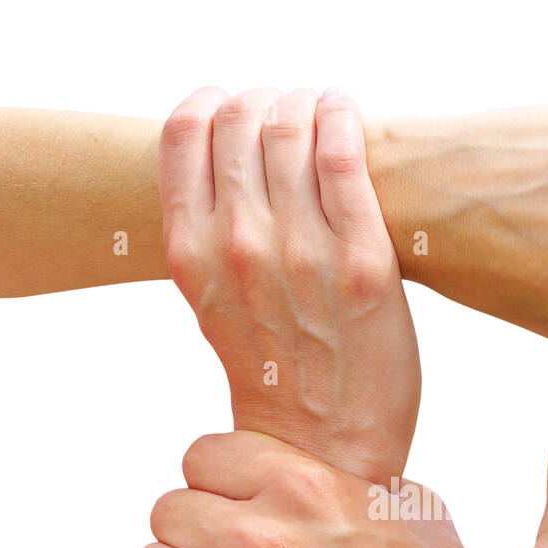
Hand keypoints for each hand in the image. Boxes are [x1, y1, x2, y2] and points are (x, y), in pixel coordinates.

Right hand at [158, 85, 419, 478]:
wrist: (322, 446)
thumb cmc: (271, 371)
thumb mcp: (211, 303)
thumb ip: (208, 234)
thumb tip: (224, 163)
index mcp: (191, 254)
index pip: (185, 131)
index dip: (212, 102)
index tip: (234, 107)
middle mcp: (238, 246)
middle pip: (240, 119)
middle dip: (263, 100)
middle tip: (286, 111)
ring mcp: (301, 253)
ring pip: (292, 126)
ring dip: (305, 103)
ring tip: (319, 109)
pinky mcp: (363, 262)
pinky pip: (345, 158)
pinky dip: (342, 118)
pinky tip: (344, 112)